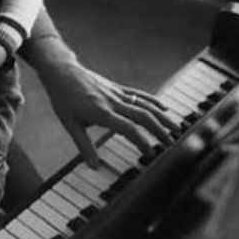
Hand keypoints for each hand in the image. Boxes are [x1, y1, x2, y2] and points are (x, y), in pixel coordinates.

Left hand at [40, 60, 178, 167]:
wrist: (61, 71)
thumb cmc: (63, 98)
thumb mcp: (69, 124)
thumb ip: (83, 146)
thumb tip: (94, 167)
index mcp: (101, 112)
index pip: (128, 128)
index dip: (142, 142)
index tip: (150, 154)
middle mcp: (113, 102)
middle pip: (143, 116)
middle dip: (160, 131)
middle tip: (172, 145)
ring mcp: (117, 93)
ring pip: (145, 105)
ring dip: (162, 117)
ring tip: (176, 129)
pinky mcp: (117, 88)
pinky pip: (139, 95)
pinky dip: (153, 101)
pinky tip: (164, 108)